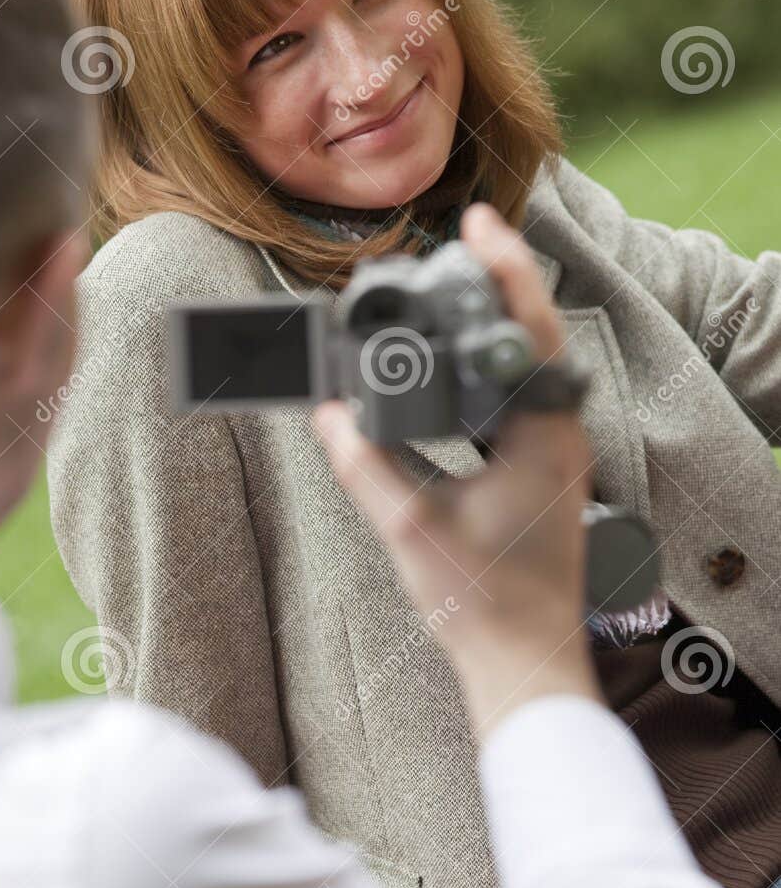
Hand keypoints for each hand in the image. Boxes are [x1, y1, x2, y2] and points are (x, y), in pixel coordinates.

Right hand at [312, 202, 602, 736]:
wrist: (524, 663)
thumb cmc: (483, 603)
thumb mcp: (410, 528)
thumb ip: (364, 466)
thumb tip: (325, 416)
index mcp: (545, 438)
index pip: (531, 329)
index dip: (505, 268)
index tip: (476, 224)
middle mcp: (563, 438)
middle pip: (534, 336)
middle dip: (496, 284)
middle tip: (457, 242)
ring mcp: (557, 456)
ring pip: (529, 368)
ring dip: (492, 325)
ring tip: (454, 285)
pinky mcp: (542, 475)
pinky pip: (518, 402)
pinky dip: (487, 370)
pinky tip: (458, 363)